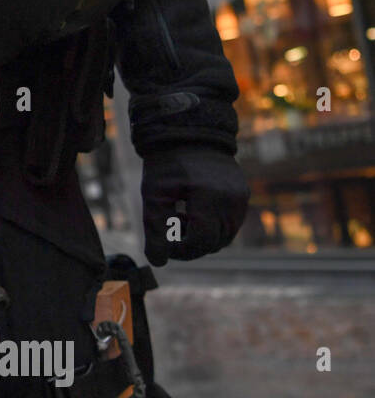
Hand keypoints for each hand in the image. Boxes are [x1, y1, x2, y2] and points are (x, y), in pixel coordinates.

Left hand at [141, 148, 248, 265]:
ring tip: (179, 216)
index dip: (181, 250)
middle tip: (168, 226)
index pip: (202, 241)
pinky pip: (229, 225)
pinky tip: (192, 212)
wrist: (190, 135)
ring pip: (224, 238)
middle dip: (189, 244)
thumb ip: (154, 228)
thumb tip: (158, 262)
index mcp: (210, 196)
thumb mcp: (153, 194)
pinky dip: (211, 227)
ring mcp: (242, 199)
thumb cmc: (167, 165)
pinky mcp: (243, 198)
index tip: (163, 244)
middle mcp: (232, 199)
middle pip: (214, 244)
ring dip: (200, 237)